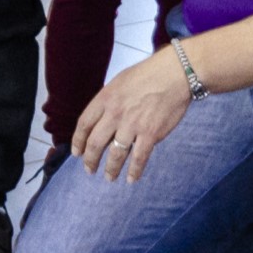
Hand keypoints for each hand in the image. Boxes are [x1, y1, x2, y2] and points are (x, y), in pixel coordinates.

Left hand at [72, 45, 192, 181]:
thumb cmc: (149, 74)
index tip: (77, 152)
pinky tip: (131, 179)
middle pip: (95, 143)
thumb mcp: (120, 81)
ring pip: (115, 155)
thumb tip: (102, 118)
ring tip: (109, 177)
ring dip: (111, 169)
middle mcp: (115, 113)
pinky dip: (134, 171)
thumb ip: (109, 100)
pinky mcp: (150, 133)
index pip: (84, 124)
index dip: (78, 141)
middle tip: (89, 169)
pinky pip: (138, 158)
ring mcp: (132, 125)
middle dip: (90, 160)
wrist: (175, 73)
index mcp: (106, 98)